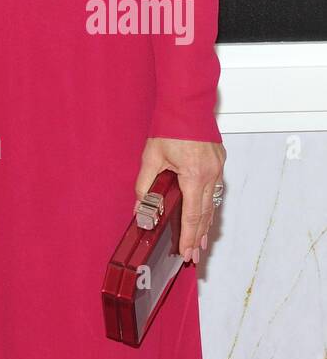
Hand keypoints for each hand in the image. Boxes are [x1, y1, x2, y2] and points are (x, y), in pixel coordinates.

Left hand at [134, 137, 225, 263]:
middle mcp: (210, 175)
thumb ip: (145, 184)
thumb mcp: (151, 156)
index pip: (191, 215)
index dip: (188, 237)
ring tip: (200, 242)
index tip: (186, 253)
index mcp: (194, 175)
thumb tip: (139, 207)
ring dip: (205, 224)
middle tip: (194, 256)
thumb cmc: (170, 126)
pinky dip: (209, 206)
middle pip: (205, 214)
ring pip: (212, 204)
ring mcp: (217, 168)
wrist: (187, 103)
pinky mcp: (219, 162)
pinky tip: (204, 214)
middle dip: (198, 237)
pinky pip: (214, 190)